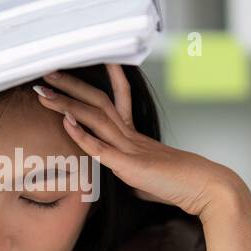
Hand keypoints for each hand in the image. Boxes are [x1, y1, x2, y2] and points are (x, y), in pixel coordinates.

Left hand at [33, 63, 240, 218]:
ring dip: (66, 104)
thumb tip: (125, 178)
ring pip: (95, 118)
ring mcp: (131, 148)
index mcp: (137, 137)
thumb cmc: (180, 186)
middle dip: (71, 86)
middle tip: (48, 72)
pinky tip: (65, 122)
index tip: (98, 60)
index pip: (119, 100)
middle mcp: (132, 136)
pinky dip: (82, 134)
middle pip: (98, 102)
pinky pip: (101, 147)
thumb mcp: (148, 179)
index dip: (108, 78)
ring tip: (43, 92)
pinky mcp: (130, 166)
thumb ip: (131, 173)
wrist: (207, 190)